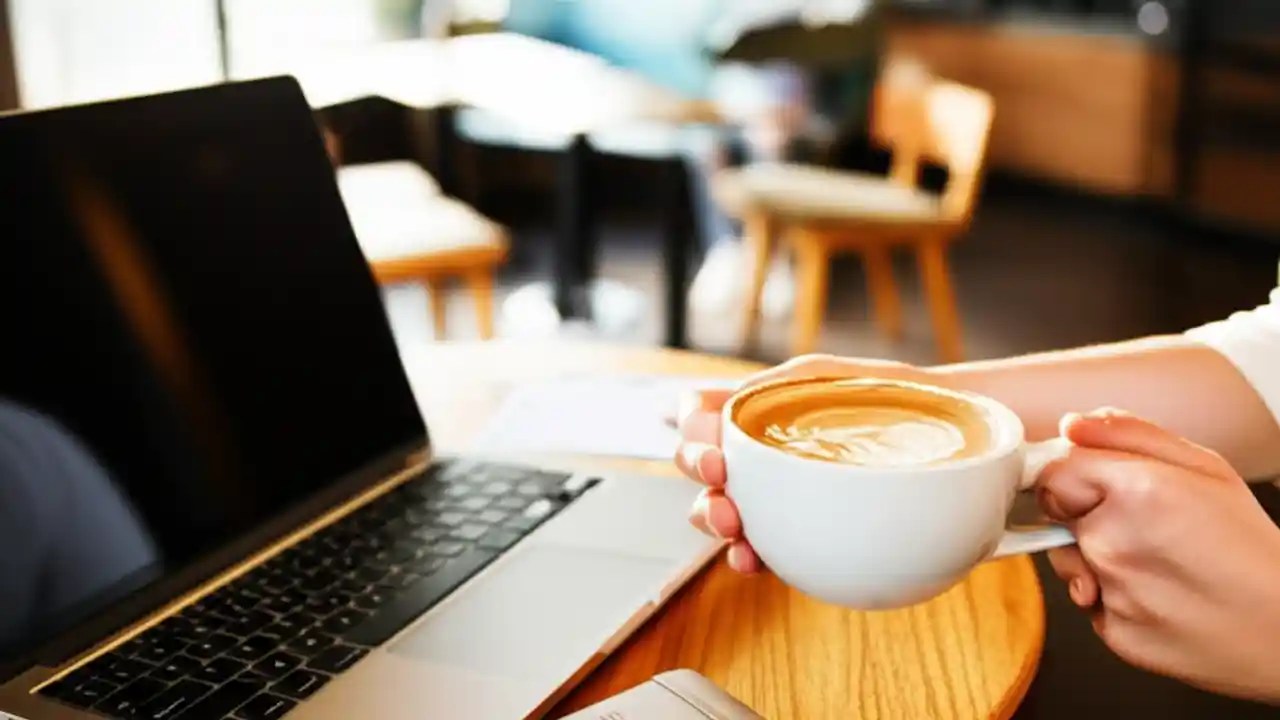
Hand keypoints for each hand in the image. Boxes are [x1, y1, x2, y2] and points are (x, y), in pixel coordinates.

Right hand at [674, 354, 930, 572]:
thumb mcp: (827, 376)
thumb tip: (719, 405)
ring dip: (711, 517)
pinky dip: (744, 556)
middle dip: (696, 471)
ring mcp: (772, 496)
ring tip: (731, 524)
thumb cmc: (888, 397)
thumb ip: (777, 385)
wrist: (951, 439)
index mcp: (756, 409)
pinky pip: (757, 549)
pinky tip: (750, 559)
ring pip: (716, 509)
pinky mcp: (796, 535)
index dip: (688, 426)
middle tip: (719, 477)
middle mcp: (755, 453)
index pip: (696, 413)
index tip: (712, 440)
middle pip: (695, 463)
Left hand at [1039, 408, 1279, 701]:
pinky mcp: (1113, 632)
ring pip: (1072, 561)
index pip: (1054, 472)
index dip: (1075, 477)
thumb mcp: (1206, 467)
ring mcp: (1110, 591)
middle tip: (1145, 526)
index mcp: (1134, 491)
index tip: (1094, 484)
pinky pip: (1092, 602)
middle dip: (1087, 515)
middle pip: (1059, 517)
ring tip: (1161, 563)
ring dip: (1099, 558)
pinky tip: (1161, 594)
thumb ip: (1129, 435)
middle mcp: (1112, 542)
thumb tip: (1072, 426)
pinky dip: (1115, 597)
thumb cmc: (1252, 547)